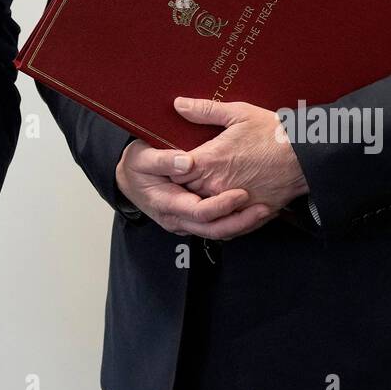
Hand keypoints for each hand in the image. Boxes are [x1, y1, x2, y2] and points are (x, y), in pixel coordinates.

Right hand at [115, 137, 273, 239]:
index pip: (200, 212)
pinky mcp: (190, 220)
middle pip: (213, 230)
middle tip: (264, 208)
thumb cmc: (135, 165)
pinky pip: (214, 227)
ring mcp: (183, 223)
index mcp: (166, 204)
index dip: (222, 205)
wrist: (126, 178)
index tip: (242, 193)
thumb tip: (186, 162)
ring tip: (264, 211)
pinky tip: (250, 212)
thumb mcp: (143, 157)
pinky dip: (234, 222)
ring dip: (241, 225)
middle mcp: (176, 220)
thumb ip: (163, 159)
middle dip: (240, 222)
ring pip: (216, 232)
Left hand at [169, 97, 308, 218]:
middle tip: (184, 180)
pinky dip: (222, 218)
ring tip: (200, 194)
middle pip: (186, 194)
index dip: (171, 170)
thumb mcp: (238, 113)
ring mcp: (234, 202)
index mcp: (210, 160)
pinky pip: (228, 225)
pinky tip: (221, 209)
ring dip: (201, 203)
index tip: (173, 164)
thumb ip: (205, 110)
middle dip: (183, 187)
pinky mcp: (251, 214)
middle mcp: (218, 185)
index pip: (174, 173)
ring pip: (205, 212)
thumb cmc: (273, 133)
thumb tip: (179, 104)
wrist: (305, 155)